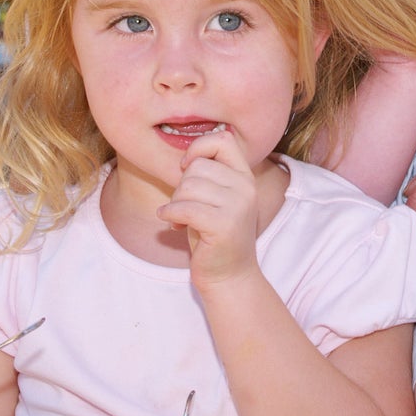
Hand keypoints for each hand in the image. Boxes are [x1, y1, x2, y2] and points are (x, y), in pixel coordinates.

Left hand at [157, 130, 260, 290]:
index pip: (222, 140)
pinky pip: (184, 208)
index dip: (198, 148)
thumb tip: (184, 158)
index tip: (186, 167)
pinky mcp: (223, 225)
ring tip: (180, 219)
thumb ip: (208, 175)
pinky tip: (170, 223)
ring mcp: (237, 206)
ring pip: (188, 186)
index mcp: (245, 176)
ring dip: (175, 203)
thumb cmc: (214, 236)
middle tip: (183, 207)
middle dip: (181, 186)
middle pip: (197, 167)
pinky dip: (169, 214)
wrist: (228, 276)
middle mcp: (245, 187)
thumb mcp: (216, 198)